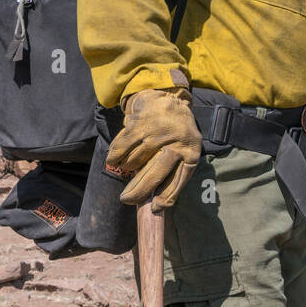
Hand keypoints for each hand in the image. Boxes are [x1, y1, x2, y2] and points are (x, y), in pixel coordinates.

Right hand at [108, 87, 201, 209]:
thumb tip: (157, 205)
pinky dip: (115, 157)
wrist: (167, 97)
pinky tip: (115, 159)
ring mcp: (157, 132)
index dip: (167, 196)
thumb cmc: (175, 132)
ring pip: (134, 162)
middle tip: (127, 200)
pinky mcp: (140, 123)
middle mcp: (176, 142)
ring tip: (128, 165)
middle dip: (138, 191)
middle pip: (154, 175)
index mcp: (191, 151)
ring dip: (127, 168)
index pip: (180, 179)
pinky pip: (121, 148)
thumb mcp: (184, 149)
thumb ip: (174, 172)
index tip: (155, 208)